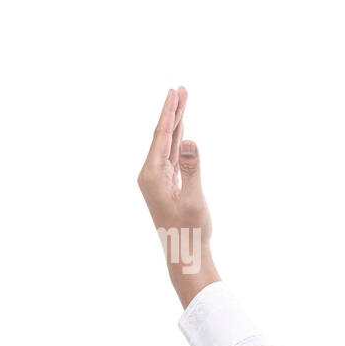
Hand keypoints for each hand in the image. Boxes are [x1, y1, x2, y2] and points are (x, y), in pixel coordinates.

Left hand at [137, 86, 218, 306]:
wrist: (185, 255)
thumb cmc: (190, 231)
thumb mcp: (194, 198)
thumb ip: (193, 168)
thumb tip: (190, 140)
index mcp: (152, 175)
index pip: (161, 136)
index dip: (170, 113)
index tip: (175, 93)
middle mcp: (150, 175)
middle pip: (162, 136)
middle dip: (172, 112)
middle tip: (180, 89)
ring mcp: (157, 181)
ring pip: (167, 145)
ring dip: (176, 125)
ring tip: (182, 104)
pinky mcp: (167, 187)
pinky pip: (171, 157)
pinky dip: (178, 142)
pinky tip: (182, 133)